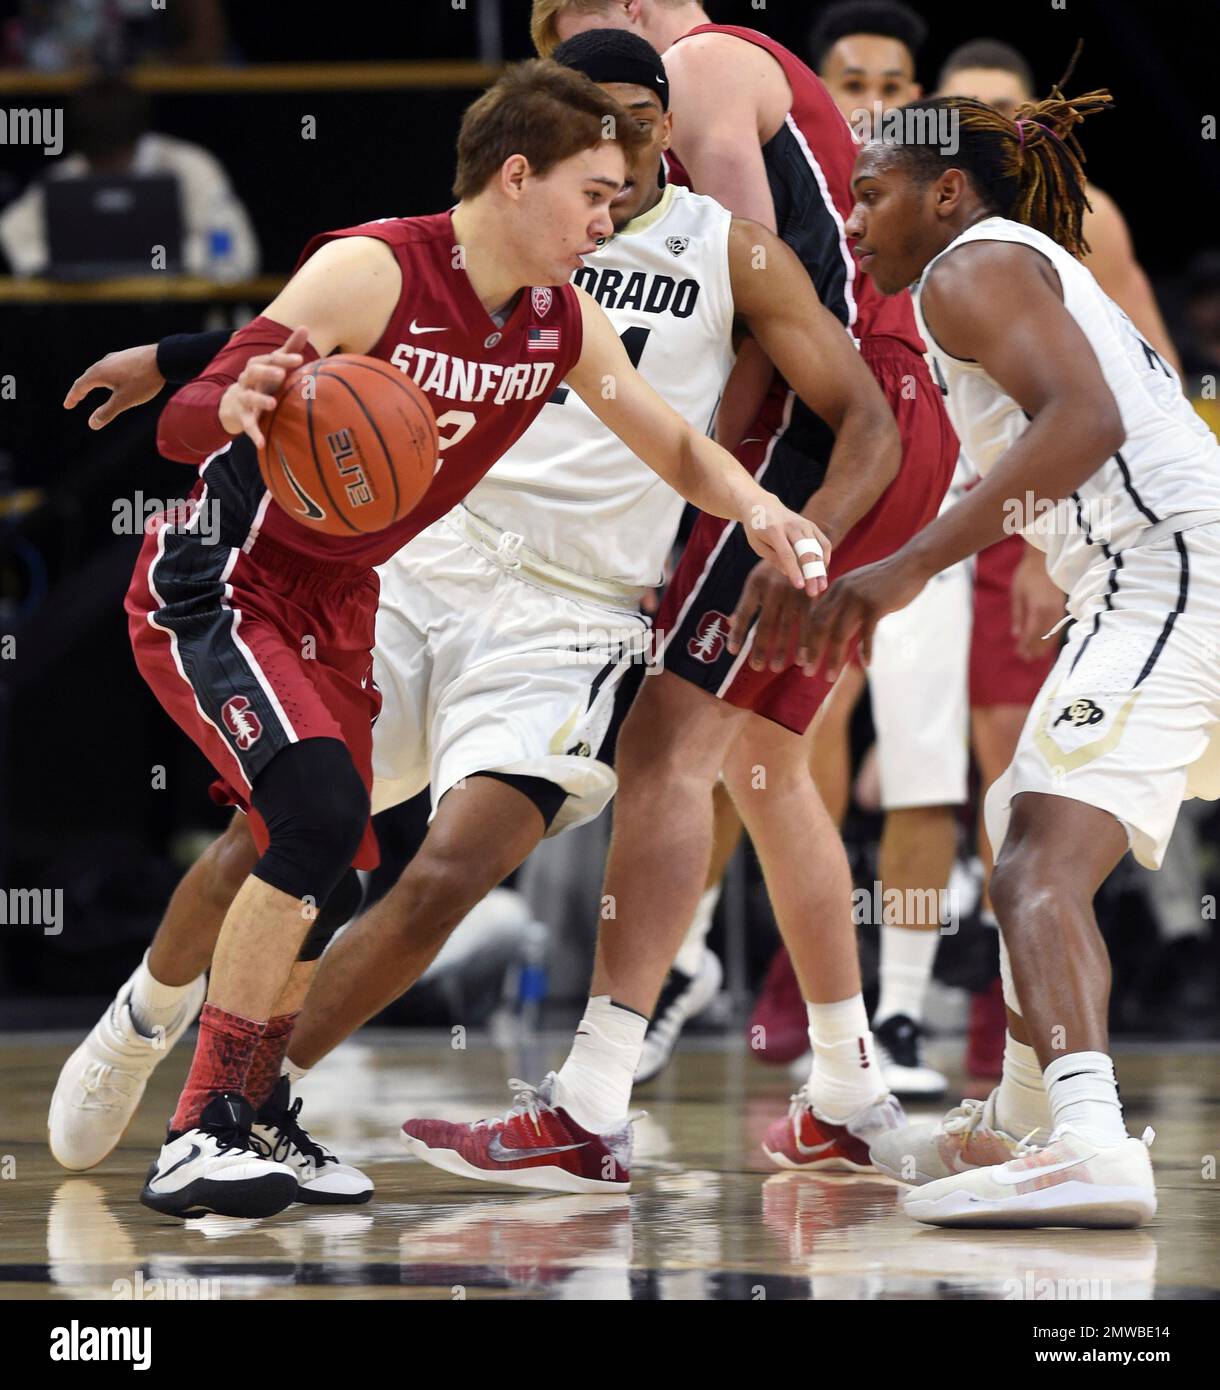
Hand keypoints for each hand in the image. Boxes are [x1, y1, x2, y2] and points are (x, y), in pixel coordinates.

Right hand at [63, 344, 162, 428]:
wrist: (163, 359)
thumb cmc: (143, 381)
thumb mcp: (124, 400)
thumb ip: (107, 412)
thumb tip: (92, 424)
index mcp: (99, 373)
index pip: (80, 386)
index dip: (73, 397)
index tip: (67, 405)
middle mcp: (104, 363)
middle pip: (87, 377)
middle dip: (81, 389)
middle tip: (76, 398)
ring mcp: (116, 357)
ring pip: (99, 370)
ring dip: (93, 381)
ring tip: (91, 387)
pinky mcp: (127, 356)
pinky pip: (111, 367)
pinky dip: (106, 376)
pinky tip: (114, 377)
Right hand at [217, 325, 309, 448]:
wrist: (234, 403)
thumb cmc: (263, 381)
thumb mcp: (274, 365)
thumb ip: (289, 348)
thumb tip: (304, 326)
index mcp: (258, 365)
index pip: (270, 358)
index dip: (284, 358)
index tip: (299, 359)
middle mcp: (248, 378)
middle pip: (254, 371)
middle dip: (267, 372)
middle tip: (281, 374)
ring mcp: (243, 397)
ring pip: (248, 396)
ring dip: (260, 399)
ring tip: (272, 404)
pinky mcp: (241, 416)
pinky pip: (247, 425)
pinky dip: (254, 433)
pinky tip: (262, 443)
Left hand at [727, 560, 825, 670]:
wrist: (803, 540)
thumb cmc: (774, 567)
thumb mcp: (757, 579)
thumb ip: (746, 603)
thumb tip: (730, 624)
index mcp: (756, 584)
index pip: (744, 613)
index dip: (738, 633)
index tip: (733, 652)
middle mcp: (773, 588)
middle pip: (765, 624)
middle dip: (760, 648)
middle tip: (757, 667)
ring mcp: (793, 592)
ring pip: (786, 626)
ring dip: (780, 649)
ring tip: (774, 667)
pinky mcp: (811, 595)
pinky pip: (807, 622)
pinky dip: (804, 642)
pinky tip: (801, 659)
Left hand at [742, 493, 830, 596]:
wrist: (762, 504)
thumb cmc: (757, 528)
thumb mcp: (757, 544)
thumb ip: (774, 559)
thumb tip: (790, 574)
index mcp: (774, 530)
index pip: (787, 554)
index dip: (794, 571)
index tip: (800, 586)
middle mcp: (792, 525)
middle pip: (806, 552)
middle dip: (811, 574)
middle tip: (813, 592)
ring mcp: (804, 523)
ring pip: (817, 548)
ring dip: (821, 569)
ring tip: (822, 586)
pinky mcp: (811, 524)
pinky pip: (823, 541)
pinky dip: (825, 556)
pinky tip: (823, 570)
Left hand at [801, 550, 931, 679]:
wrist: (911, 563)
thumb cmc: (887, 579)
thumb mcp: (860, 588)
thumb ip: (847, 607)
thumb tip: (839, 632)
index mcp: (836, 589)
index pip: (815, 617)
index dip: (807, 639)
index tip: (802, 658)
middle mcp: (842, 593)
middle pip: (820, 627)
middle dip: (813, 651)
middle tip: (807, 672)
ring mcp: (858, 599)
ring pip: (840, 634)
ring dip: (834, 658)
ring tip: (830, 677)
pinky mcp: (876, 605)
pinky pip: (867, 633)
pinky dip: (866, 650)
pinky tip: (867, 663)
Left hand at [1010, 543, 1064, 661]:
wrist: (1044, 559)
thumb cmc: (1027, 574)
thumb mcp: (1016, 594)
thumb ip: (1017, 616)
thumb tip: (1016, 635)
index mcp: (1038, 608)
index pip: (1032, 633)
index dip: (1026, 645)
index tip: (1020, 654)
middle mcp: (1050, 611)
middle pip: (1044, 636)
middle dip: (1035, 649)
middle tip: (1026, 659)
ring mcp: (1058, 609)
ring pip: (1053, 633)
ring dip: (1045, 646)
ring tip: (1036, 656)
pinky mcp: (1062, 606)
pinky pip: (1058, 626)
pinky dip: (1052, 636)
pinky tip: (1046, 643)